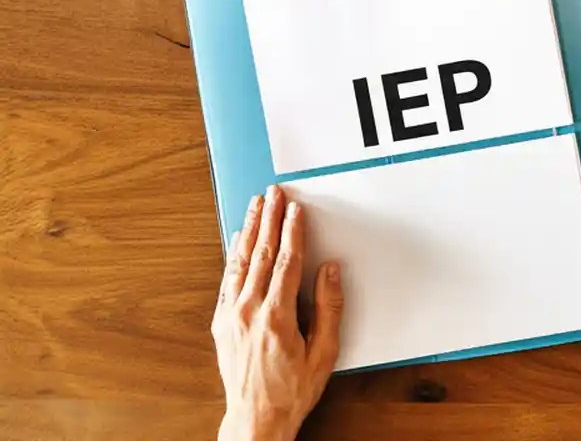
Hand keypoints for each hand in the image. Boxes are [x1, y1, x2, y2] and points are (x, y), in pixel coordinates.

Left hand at [212, 186, 343, 440]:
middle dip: (269, 219)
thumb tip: (329, 272)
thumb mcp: (324, 352)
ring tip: (255, 206)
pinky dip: (233, 255)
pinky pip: (227, 279)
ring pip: (241, 261)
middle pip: (262, 253)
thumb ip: (328, 308)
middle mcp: (248, 311)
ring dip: (249, 230)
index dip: (293, 231)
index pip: (287, 261)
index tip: (297, 210)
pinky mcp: (221, 322)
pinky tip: (236, 240)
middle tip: (274, 194)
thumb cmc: (291, 390)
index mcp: (277, 316)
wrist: (256, 418)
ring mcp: (230, 315)